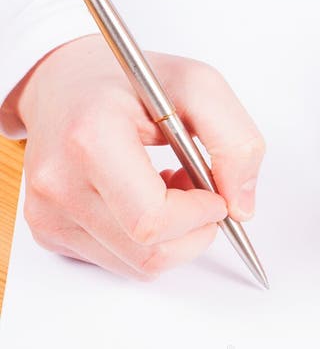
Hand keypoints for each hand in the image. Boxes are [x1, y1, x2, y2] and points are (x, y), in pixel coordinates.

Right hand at [9, 35, 264, 277]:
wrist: (60, 83)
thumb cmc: (124, 82)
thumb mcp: (197, 86)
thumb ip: (235, 142)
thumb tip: (241, 207)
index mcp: (90, 139)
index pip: (153, 221)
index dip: (198, 216)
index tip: (214, 194)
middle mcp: (59, 182)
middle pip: (151, 253)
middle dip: (192, 231)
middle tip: (196, 190)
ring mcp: (50, 214)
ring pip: (141, 266)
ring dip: (173, 237)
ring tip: (167, 189)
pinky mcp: (51, 234)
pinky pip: (122, 264)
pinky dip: (146, 242)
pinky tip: (142, 202)